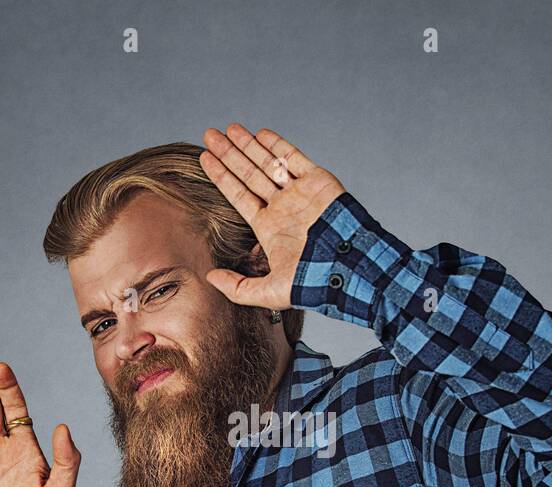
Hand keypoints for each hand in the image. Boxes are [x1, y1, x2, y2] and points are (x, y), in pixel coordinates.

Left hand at [199, 124, 345, 310]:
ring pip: (268, 163)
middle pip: (249, 174)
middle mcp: (283, 207)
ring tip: (228, 129)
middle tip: (209, 135)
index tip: (204, 159)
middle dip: (229, 155)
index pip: (239, 196)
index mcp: (270, 227)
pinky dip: (277, 146)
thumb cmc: (311, 282)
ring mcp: (300, 193)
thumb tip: (209, 276)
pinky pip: (294, 159)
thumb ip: (237, 286)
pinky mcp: (318, 181)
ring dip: (248, 146)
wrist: (347, 267)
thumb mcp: (268, 292)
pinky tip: (259, 134)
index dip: (221, 177)